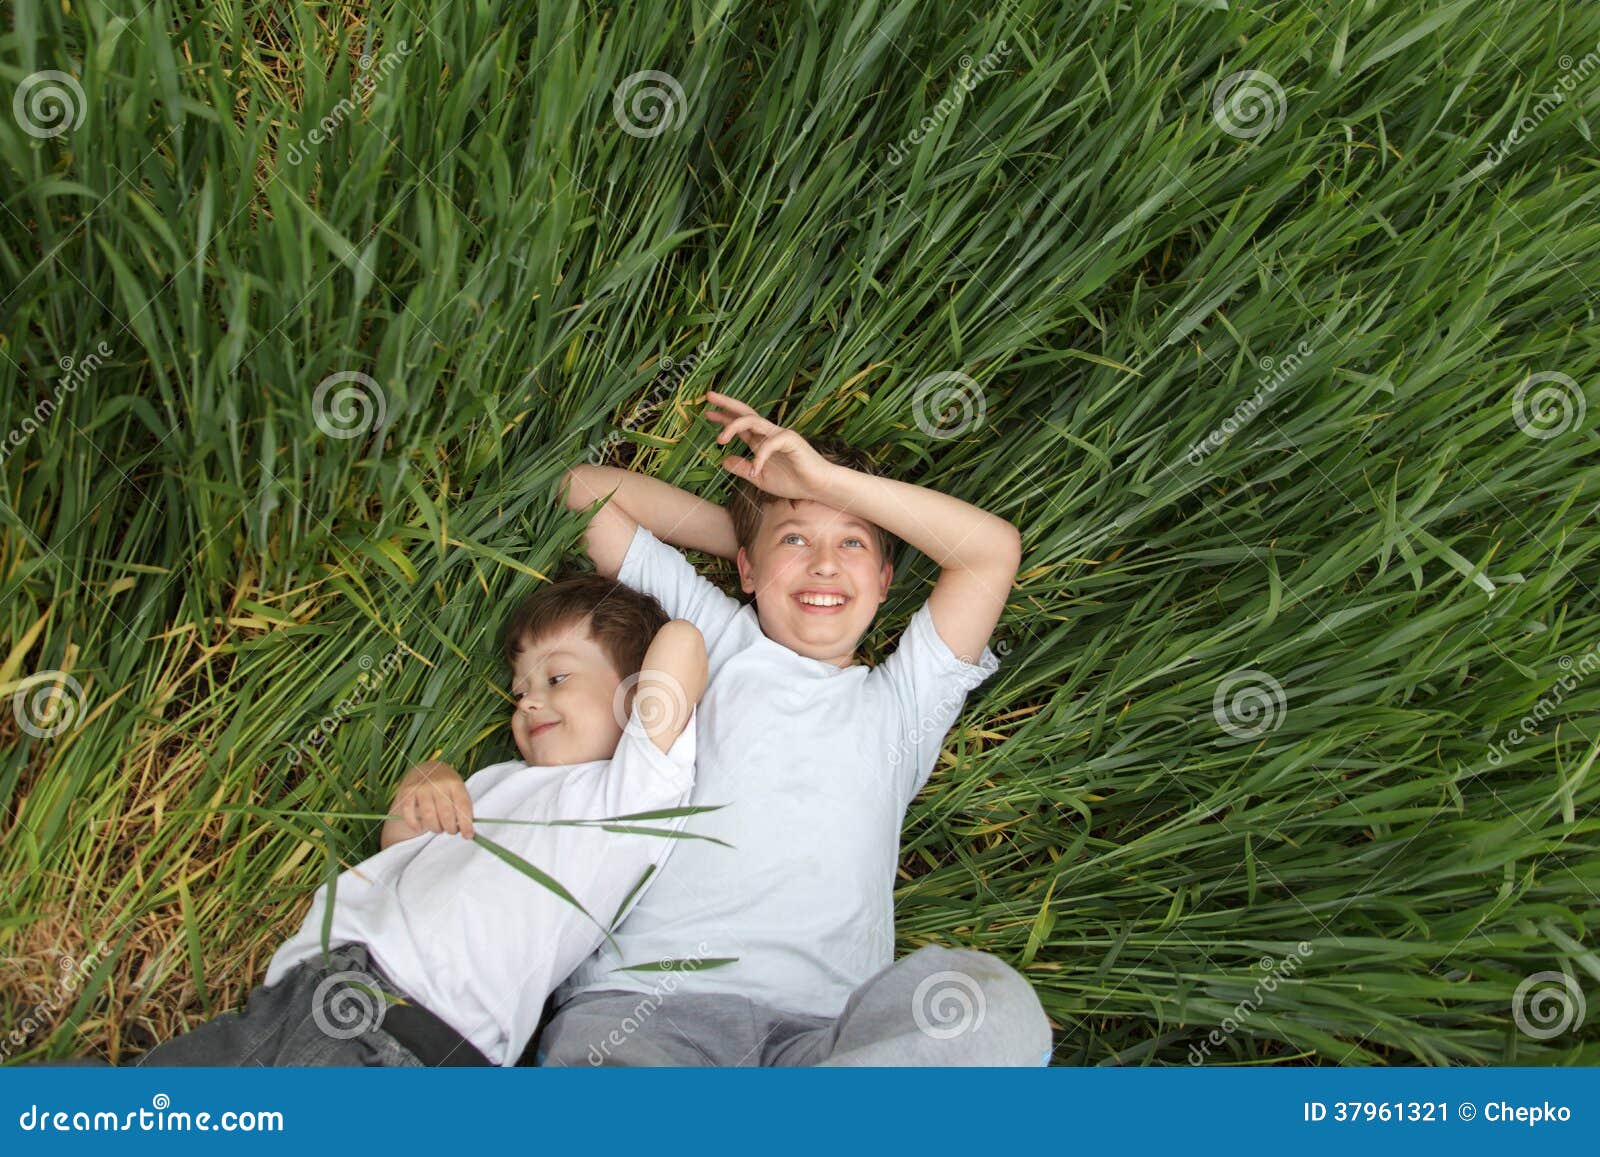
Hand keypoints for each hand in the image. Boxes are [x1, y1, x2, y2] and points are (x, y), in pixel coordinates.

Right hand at [392, 760, 474, 838]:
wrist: (426, 769)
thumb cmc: (446, 785)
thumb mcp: (458, 789)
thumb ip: (462, 807)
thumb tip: (466, 831)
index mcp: (454, 782)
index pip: (462, 806)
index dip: (466, 824)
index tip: (468, 836)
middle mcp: (438, 783)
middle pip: (446, 814)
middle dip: (450, 828)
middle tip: (451, 830)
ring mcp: (421, 787)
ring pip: (429, 816)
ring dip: (435, 828)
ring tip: (438, 828)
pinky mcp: (407, 792)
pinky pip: (409, 814)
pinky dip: (415, 825)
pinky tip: (420, 828)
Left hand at [703, 390, 838, 501]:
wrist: (817, 488)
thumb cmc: (792, 482)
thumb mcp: (759, 478)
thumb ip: (742, 468)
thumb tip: (722, 460)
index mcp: (761, 441)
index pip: (740, 425)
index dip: (724, 418)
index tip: (707, 413)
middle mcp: (768, 434)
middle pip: (745, 413)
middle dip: (727, 404)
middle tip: (709, 396)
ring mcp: (780, 434)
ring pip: (753, 421)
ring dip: (734, 426)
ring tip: (719, 438)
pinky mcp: (791, 440)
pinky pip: (769, 444)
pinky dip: (759, 457)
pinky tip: (754, 470)